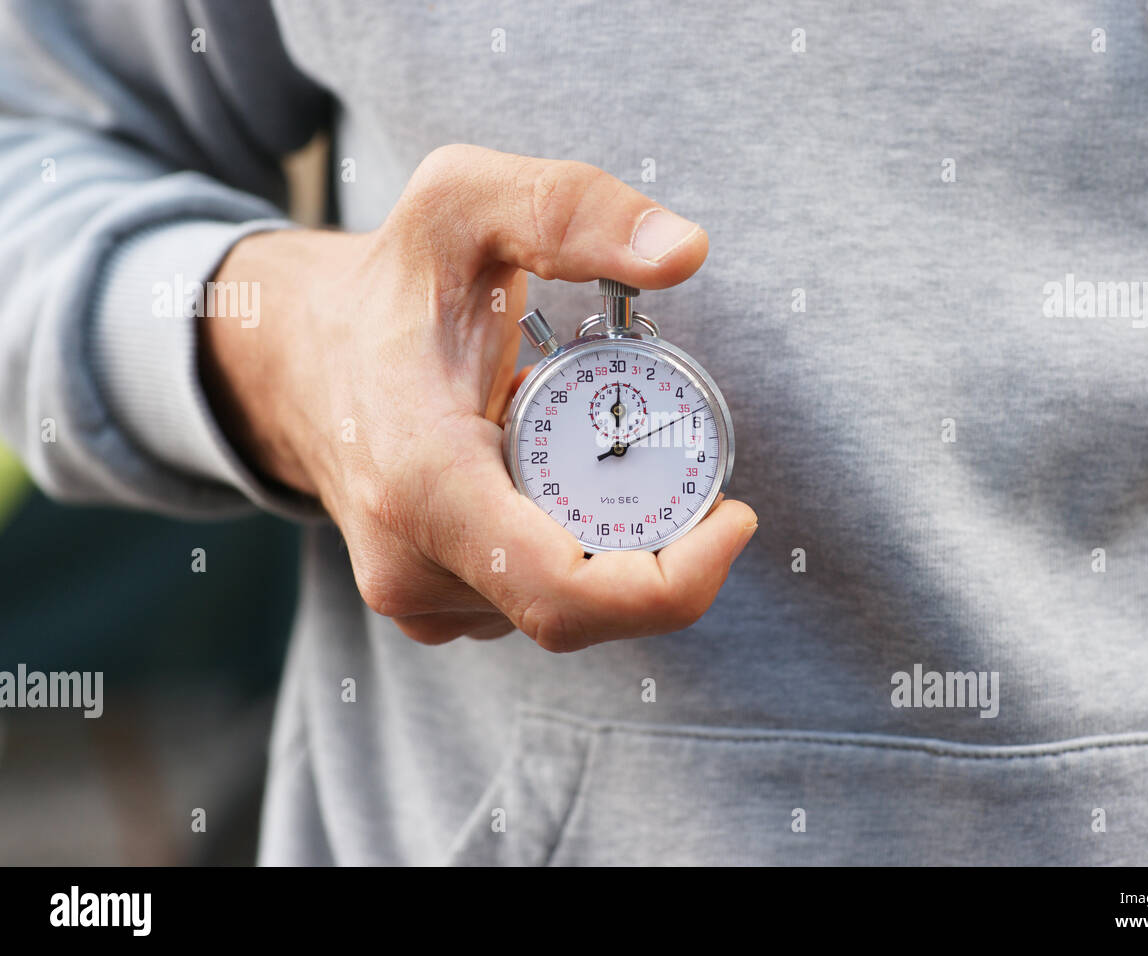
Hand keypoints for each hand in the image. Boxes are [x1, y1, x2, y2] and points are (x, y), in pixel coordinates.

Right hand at [199, 144, 756, 650]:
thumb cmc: (386, 286)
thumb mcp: (467, 204)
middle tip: (692, 468)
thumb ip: (573, 210)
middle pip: (585, 610)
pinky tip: (562, 484)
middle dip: (664, 551)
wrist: (298, 356)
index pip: (568, 595)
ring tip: (600, 452)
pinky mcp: (432, 606)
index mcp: (421, 483)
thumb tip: (684, 251)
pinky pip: (537, 603)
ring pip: (567, 607)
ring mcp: (418, 598)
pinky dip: (580, 554)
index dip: (674, 582)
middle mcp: (413, 564)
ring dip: (619, 544)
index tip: (735, 517)